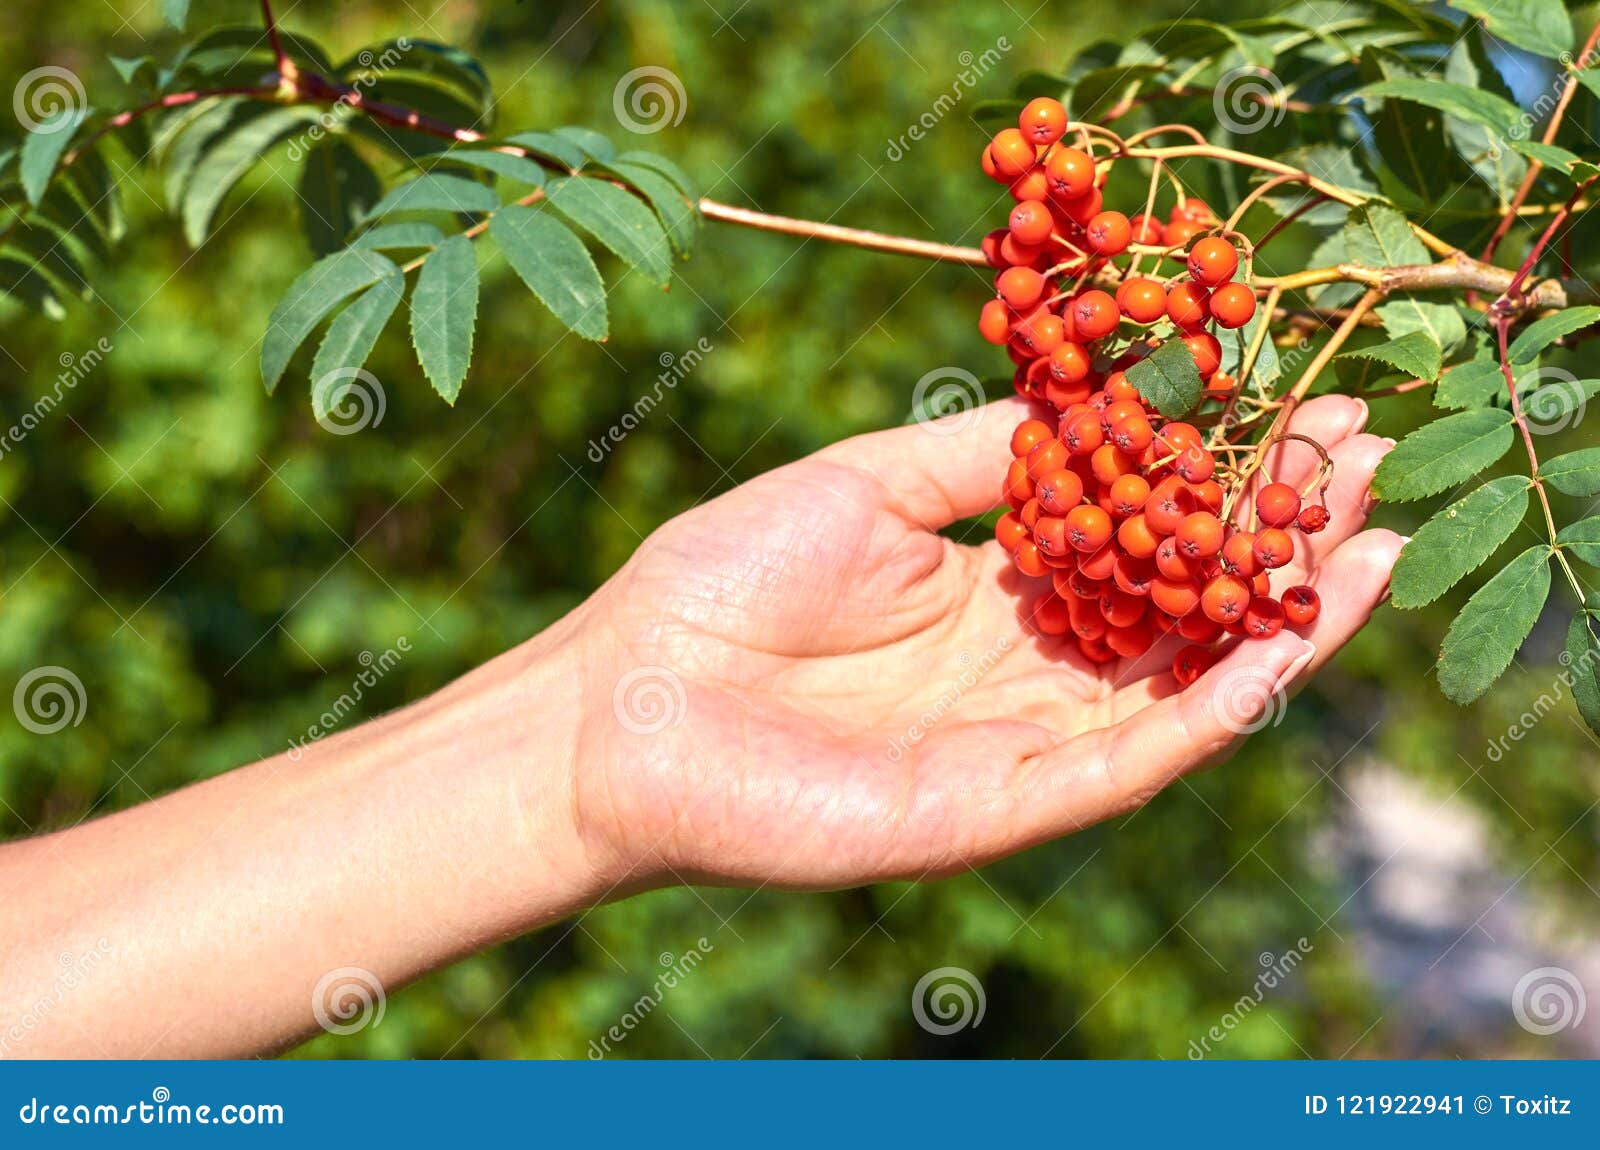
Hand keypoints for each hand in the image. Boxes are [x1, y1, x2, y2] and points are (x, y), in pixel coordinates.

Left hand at [561, 394, 1398, 892]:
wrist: (621, 702)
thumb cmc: (720, 583)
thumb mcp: (867, 484)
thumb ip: (983, 455)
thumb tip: (1097, 396)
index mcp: (990, 594)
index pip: (1140, 539)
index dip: (1224, 483)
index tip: (1308, 412)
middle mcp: (1019, 673)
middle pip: (1180, 612)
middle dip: (1276, 544)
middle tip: (1370, 468)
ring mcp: (1015, 746)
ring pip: (1175, 691)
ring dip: (1276, 627)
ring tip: (1369, 547)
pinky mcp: (995, 809)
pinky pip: (1123, 762)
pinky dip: (1205, 711)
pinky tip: (1273, 649)